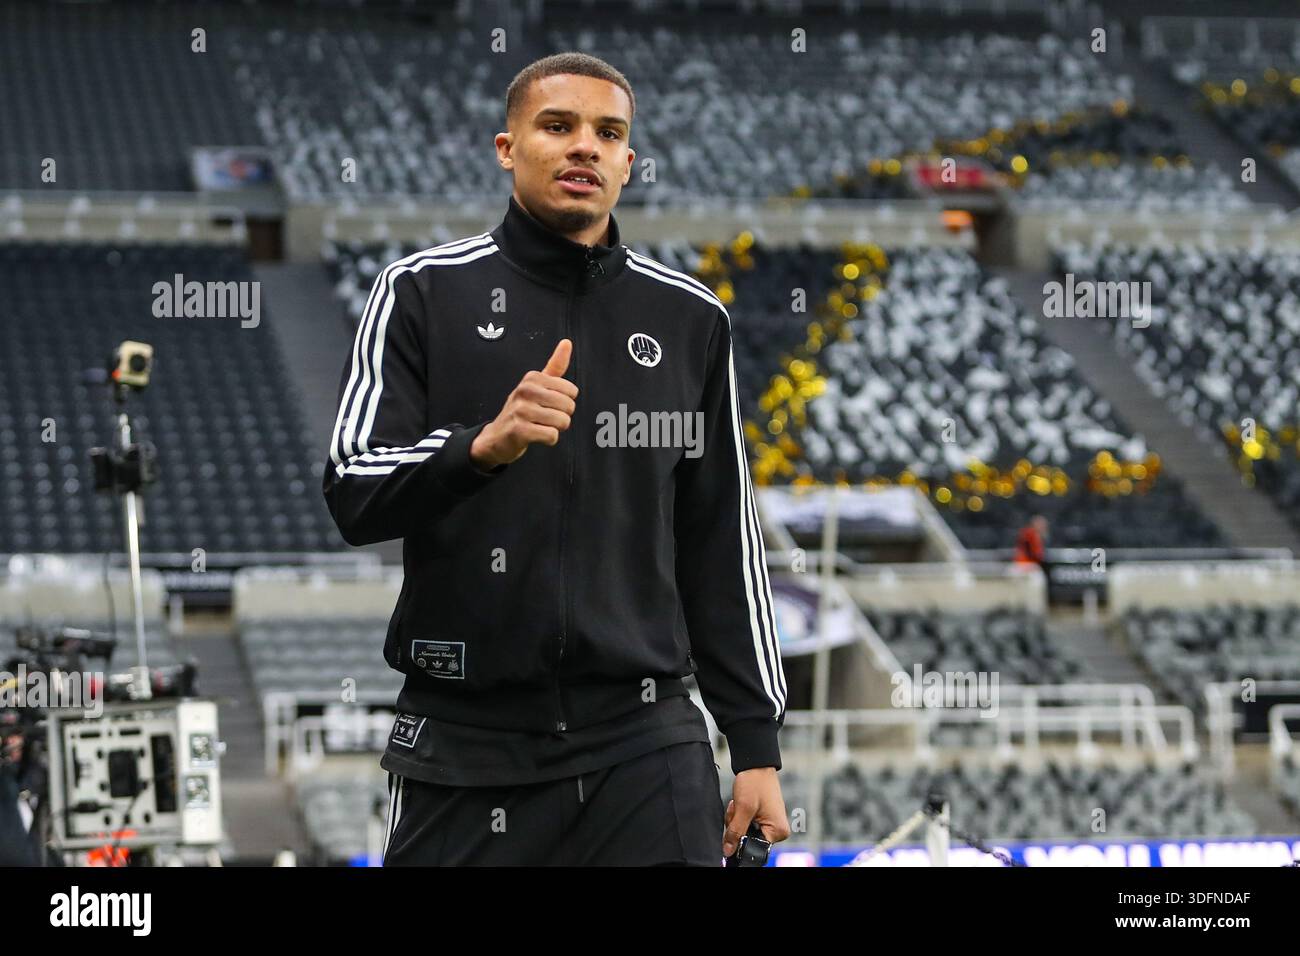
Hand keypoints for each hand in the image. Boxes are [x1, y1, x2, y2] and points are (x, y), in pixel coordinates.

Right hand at [470, 339, 577, 468]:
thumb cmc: (521, 410)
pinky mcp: (520, 430)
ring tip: (539, 426)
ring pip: (562, 422)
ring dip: (555, 429)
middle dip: (561, 417)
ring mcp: (521, 410)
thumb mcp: (536, 386)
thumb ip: (554, 366)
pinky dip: (548, 439)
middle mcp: (526, 390)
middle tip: (543, 417)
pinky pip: (552, 436)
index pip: (571, 391)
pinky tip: (535, 435)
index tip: (547, 404)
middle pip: (569, 406)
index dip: (564, 402)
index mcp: (532, 378)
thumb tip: (567, 342)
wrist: (497, 437)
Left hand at [723, 767, 789, 859]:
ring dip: (737, 821)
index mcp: (778, 832)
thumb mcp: (743, 808)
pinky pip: (747, 825)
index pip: (754, 847)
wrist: (756, 765)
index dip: (740, 839)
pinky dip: (740, 817)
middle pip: (749, 840)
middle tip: (737, 809)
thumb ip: (736, 831)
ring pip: (745, 833)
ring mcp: (771, 825)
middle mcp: (778, 831)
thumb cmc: (754, 782)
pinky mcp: (764, 819)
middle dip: (737, 827)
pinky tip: (741, 805)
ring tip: (739, 804)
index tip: (735, 823)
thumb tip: (728, 851)